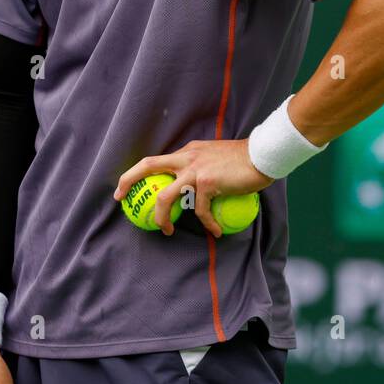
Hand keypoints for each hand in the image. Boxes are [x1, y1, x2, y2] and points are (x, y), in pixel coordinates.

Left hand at [113, 139, 273, 236]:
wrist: (263, 155)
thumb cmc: (245, 160)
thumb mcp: (216, 159)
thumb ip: (203, 168)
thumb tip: (196, 188)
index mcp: (188, 151)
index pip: (157, 160)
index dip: (138, 172)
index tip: (126, 186)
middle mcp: (187, 157)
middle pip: (148, 165)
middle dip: (128, 180)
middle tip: (120, 198)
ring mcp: (195, 169)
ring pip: (165, 196)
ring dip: (161, 217)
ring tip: (167, 231)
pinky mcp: (207, 182)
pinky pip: (200, 210)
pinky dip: (207, 224)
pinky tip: (215, 232)